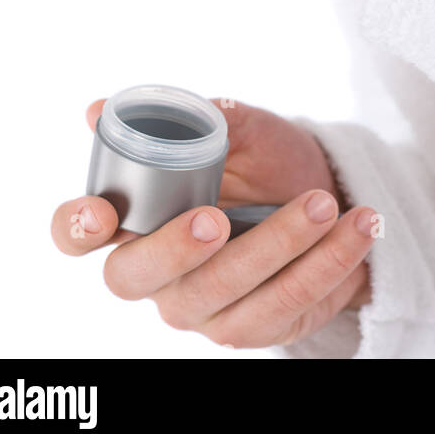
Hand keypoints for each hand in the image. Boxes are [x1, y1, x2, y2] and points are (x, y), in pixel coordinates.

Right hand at [51, 97, 374, 348]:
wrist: (331, 193)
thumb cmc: (267, 159)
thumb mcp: (240, 128)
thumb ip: (190, 117)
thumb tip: (108, 106)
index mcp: (133, 217)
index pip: (76, 235)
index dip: (75, 227)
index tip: (101, 212)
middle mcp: (155, 271)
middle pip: (136, 278)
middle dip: (174, 250)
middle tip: (217, 219)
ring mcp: (201, 308)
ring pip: (224, 290)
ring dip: (278, 245)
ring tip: (322, 201)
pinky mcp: (254, 327)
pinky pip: (285, 304)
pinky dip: (325, 262)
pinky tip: (359, 225)